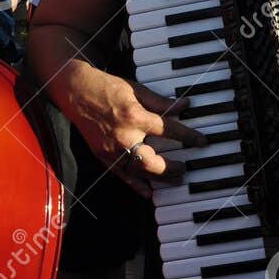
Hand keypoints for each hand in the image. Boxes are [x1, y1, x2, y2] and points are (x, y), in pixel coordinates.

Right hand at [54, 60, 207, 199]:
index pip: (169, 130)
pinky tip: (148, 192)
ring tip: (174, 180)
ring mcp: (112, 149)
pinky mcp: (103, 155)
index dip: (188, 136)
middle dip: (172, 167)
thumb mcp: (136, 89)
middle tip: (185, 168)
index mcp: (134, 116)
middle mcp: (123, 136)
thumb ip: (160, 101)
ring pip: (139, 172)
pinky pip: (122, 175)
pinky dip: (136, 185)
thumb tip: (183, 106)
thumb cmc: (106, 87)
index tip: (201, 142)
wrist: (76, 91)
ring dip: (158, 178)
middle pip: (153, 161)